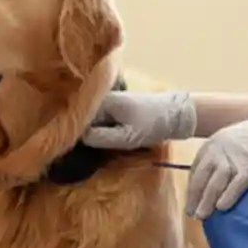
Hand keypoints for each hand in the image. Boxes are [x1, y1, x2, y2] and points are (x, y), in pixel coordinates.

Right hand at [81, 91, 196, 149]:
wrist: (177, 115)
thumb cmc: (152, 124)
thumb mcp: (127, 137)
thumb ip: (101, 138)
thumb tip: (79, 138)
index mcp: (102, 101)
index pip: (77, 116)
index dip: (72, 131)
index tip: (70, 146)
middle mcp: (102, 98)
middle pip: (82, 116)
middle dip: (79, 130)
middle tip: (78, 149)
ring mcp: (109, 101)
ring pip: (91, 118)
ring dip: (90, 131)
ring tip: (87, 147)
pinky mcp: (116, 108)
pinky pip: (100, 119)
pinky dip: (99, 129)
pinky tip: (100, 140)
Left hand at [186, 105, 247, 218]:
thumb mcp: (235, 140)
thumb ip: (223, 155)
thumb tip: (215, 176)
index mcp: (213, 143)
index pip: (195, 169)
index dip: (191, 187)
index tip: (190, 200)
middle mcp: (220, 149)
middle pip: (201, 177)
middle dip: (194, 197)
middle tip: (191, 213)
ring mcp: (234, 158)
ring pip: (214, 183)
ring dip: (206, 202)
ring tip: (201, 216)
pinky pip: (236, 184)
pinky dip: (228, 196)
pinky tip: (222, 208)